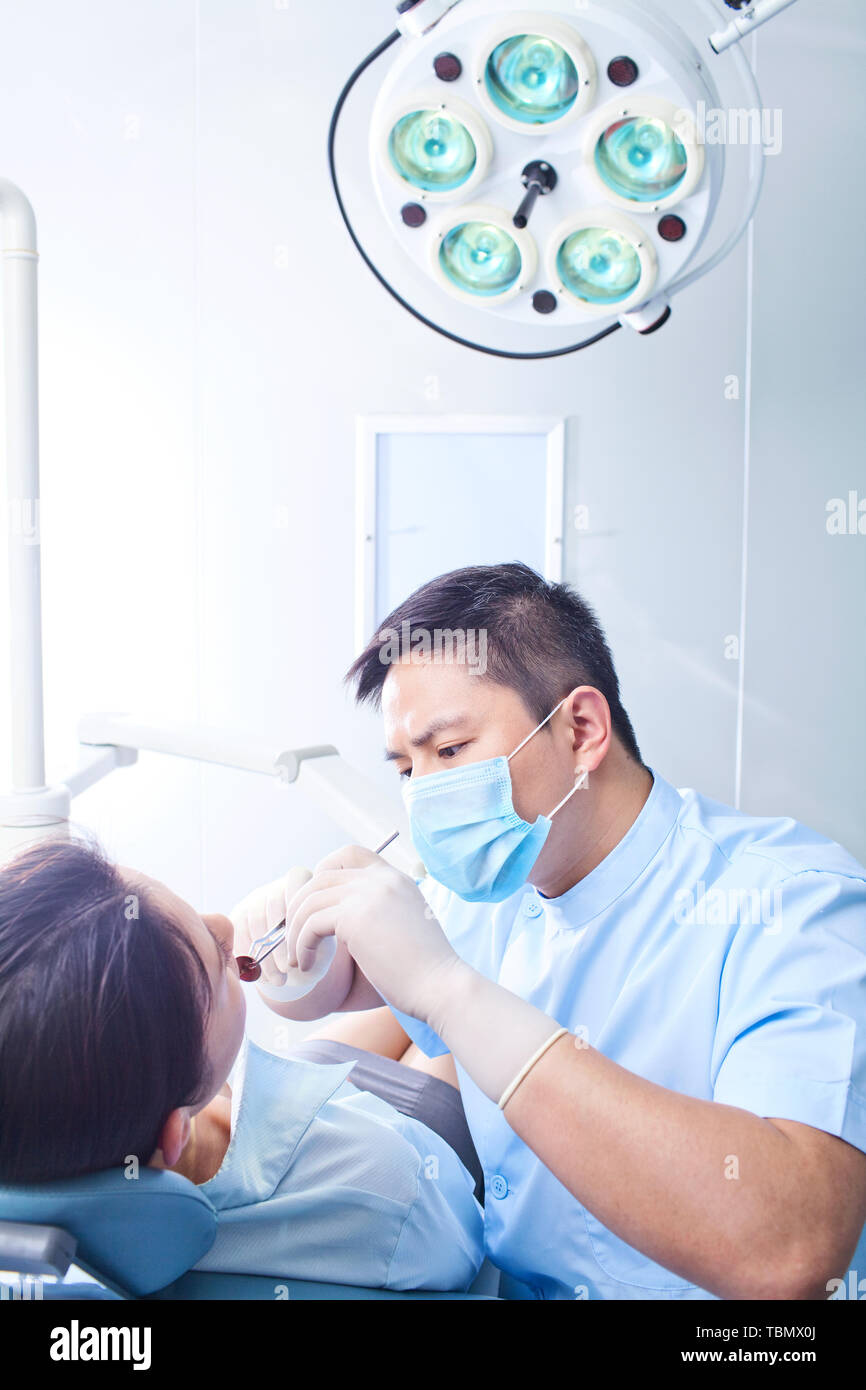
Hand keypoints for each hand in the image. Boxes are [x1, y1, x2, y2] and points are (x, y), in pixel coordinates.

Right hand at [229, 866, 311, 987]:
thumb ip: (321, 929)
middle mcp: (275, 887)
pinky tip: (264, 979)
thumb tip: (310, 936)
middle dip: (281, 941)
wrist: (295, 958)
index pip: (297, 880)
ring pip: (256, 923)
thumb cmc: (316, 943)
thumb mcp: (324, 936)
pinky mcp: (238, 917)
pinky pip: (240, 935)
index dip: (300, 905)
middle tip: (290, 967)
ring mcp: (254, 901)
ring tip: (279, 980)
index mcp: (301, 881)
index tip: (306, 938)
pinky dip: (251, 960)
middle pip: (274, 905)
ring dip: (266, 956)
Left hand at [283, 844, 461, 1024]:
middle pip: (321, 876)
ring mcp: (368, 894)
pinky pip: (311, 924)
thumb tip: (340, 918)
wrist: (440, 985)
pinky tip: (307, 964)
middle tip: (295, 935)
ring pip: (310, 901)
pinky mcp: (354, 917)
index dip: (325, 870)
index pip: (350, 853)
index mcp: (395, 878)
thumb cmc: (423, 969)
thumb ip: (378, 910)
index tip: (316, 902)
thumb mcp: (403, 924)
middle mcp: (381, 879)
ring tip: (298, 957)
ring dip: (296, 930)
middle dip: (300, 906)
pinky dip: (302, 945)